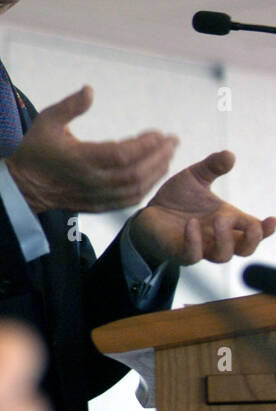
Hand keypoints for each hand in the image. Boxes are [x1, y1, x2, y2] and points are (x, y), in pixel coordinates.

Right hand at [5, 86, 177, 213]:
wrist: (23, 186)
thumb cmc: (35, 150)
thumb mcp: (46, 121)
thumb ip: (70, 106)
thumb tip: (90, 89)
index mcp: (80, 159)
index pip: (122, 155)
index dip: (145, 145)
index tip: (158, 133)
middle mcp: (91, 180)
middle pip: (135, 173)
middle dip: (159, 156)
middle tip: (173, 141)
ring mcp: (95, 196)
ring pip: (135, 189)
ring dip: (157, 172)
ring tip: (169, 155)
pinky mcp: (97, 206)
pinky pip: (129, 201)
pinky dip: (146, 188)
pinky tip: (154, 175)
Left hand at [128, 150, 275, 268]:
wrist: (148, 211)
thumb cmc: (177, 199)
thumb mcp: (195, 178)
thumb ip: (212, 166)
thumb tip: (229, 154)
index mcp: (228, 220)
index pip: (255, 231)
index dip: (266, 230)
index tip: (272, 219)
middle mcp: (217, 237)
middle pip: (245, 250)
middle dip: (250, 238)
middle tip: (237, 219)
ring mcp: (199, 247)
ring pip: (222, 256)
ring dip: (224, 239)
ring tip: (217, 219)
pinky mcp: (178, 252)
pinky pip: (192, 256)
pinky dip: (194, 242)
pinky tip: (191, 224)